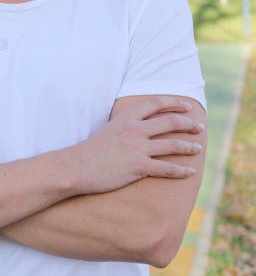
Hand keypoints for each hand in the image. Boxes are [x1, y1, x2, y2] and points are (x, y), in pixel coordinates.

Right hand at [71, 96, 203, 194]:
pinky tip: (190, 171)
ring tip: (198, 148)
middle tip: (199, 127)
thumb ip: (124, 125)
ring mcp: (137, 148)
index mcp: (126, 118)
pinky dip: (181, 170)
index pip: (155, 103)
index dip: (174, 103)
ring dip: (189, 146)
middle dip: (188, 123)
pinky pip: (167, 169)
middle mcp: (134, 130)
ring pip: (173, 145)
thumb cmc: (89, 151)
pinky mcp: (138, 167)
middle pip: (170, 122)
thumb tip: (138, 126)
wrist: (76, 167)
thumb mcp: (107, 130)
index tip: (187, 107)